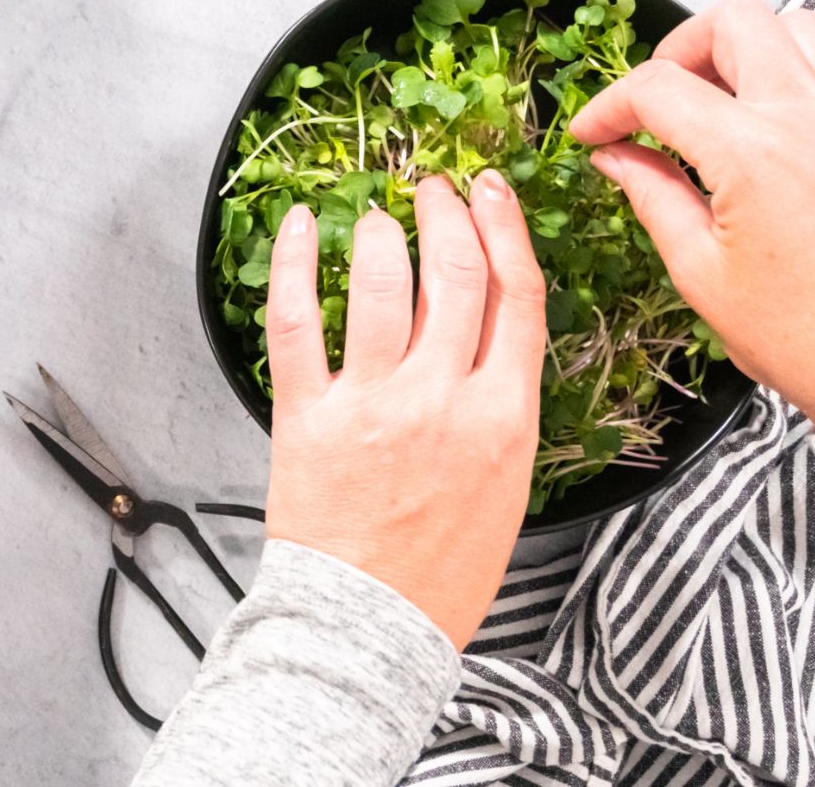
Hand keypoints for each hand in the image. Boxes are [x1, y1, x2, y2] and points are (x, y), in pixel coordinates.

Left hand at [263, 173, 546, 648]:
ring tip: (379, 215)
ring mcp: (372, 404)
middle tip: (431, 186)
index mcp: (504, 417)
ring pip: (383, 285)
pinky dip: (297, 265)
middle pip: (455, 274)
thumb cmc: (439, 571)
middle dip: (445, 213)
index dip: (504, 228)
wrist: (372, 627)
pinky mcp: (307, 416)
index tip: (489, 192)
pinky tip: (302, 228)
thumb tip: (483, 340)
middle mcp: (442, 400)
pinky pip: (298, 322)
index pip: (517, 294)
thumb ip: (497, 408)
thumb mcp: (505, 486)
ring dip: (383, 233)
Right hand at [569, 0, 814, 430]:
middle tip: (656, 102)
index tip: (593, 134)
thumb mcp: (700, 271)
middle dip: (678, 50)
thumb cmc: (808, 336)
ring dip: (744, 49)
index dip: (609, 106)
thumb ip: (652, 196)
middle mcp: (811, 120)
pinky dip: (801, 69)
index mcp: (754, 155)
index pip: (658, 88)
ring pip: (795, 26)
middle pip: (733, 21)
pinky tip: (775, 115)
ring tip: (716, 101)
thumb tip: (616, 157)